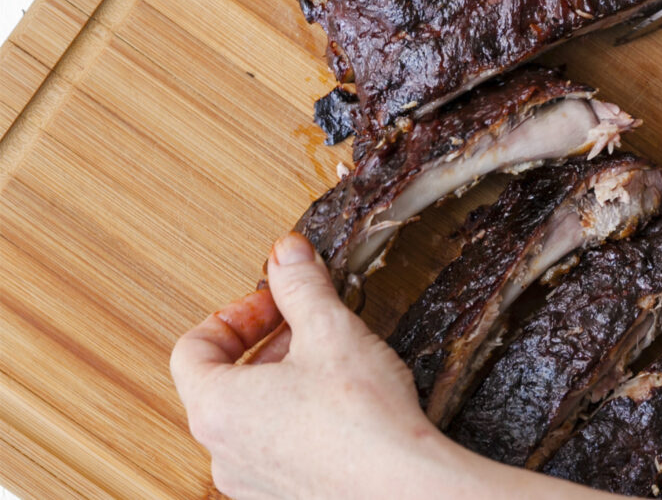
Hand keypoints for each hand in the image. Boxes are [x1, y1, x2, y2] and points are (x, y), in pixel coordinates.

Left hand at [170, 232, 605, 499]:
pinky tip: (343, 410)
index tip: (272, 304)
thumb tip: (288, 252)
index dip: (234, 317)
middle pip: (222, 384)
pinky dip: (299, 422)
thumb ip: (302, 285)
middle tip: (306, 327)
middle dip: (265, 346)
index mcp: (216, 407)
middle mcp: (223, 452)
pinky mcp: (286, 497)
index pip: (192, 349)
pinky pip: (277, 451)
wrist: (403, 487)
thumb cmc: (361, 419)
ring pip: (251, 420)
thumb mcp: (330, 330)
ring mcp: (252, 483)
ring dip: (282, 384)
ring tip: (329, 366)